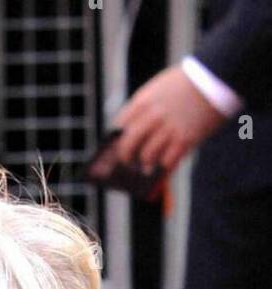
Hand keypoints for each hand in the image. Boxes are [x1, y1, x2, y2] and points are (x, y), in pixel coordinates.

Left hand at [113, 65, 227, 175]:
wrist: (219, 73)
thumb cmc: (192, 80)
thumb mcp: (162, 85)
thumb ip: (148, 105)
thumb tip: (139, 129)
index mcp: (143, 101)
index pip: (120, 125)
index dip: (118, 137)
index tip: (119, 144)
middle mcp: (152, 116)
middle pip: (128, 145)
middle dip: (126, 157)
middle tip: (129, 162)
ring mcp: (168, 129)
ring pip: (146, 156)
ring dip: (146, 163)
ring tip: (148, 166)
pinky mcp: (185, 139)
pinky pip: (167, 161)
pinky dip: (165, 164)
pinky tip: (166, 163)